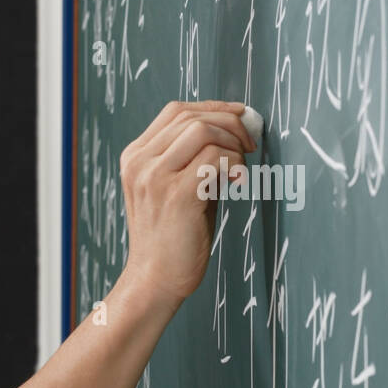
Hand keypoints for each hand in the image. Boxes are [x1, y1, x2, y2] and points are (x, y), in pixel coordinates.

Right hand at [119, 100, 256, 306]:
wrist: (155, 280)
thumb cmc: (172, 237)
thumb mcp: (174, 188)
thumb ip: (195, 159)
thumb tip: (237, 132)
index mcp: (135, 156)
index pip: (176, 111)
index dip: (214, 107)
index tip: (242, 115)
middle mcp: (140, 162)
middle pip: (192, 117)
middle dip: (231, 123)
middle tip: (251, 144)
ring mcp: (155, 178)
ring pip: (203, 132)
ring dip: (232, 144)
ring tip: (242, 166)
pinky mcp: (176, 196)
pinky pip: (213, 160)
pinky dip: (233, 164)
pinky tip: (238, 181)